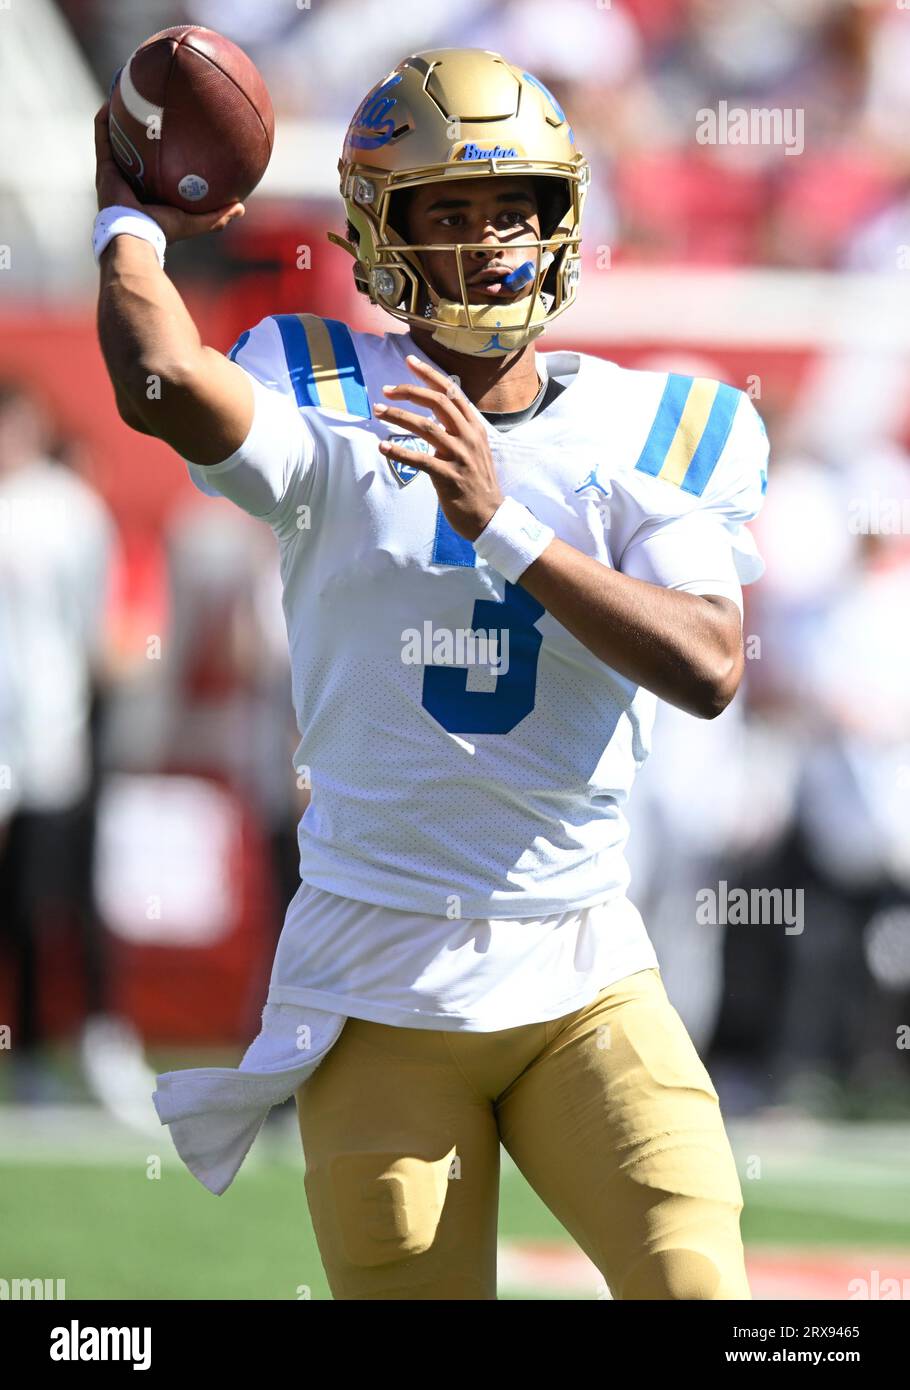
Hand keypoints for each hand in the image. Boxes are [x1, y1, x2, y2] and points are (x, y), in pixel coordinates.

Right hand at [94, 103, 244, 242]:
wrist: (134, 234)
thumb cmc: (163, 229)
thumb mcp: (196, 221)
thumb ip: (217, 216)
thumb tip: (241, 206)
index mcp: (149, 190)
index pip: (156, 165)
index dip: (163, 149)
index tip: (174, 131)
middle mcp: (130, 178)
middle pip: (135, 147)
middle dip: (141, 127)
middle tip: (151, 104)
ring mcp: (115, 171)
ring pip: (116, 137)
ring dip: (120, 115)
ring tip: (127, 91)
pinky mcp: (104, 166)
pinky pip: (102, 135)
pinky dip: (105, 118)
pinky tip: (112, 98)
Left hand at [374, 355, 503, 540]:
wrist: (489, 516)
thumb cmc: (476, 483)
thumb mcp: (473, 449)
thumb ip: (456, 430)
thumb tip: (432, 415)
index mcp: (475, 427)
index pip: (451, 392)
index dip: (429, 375)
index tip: (409, 362)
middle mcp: (469, 437)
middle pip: (437, 402)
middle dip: (409, 391)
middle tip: (386, 390)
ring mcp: (460, 456)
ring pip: (425, 427)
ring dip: (398, 417)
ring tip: (377, 411)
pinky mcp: (449, 477)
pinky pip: (420, 460)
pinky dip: (399, 451)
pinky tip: (382, 446)